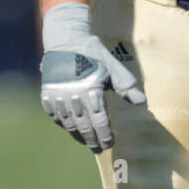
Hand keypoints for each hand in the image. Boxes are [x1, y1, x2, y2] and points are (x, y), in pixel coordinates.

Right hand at [40, 2, 144, 152]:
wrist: (66, 39)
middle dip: (92, 140)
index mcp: (90, 90)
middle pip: (84, 126)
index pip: (100, 121)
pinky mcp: (47, 94)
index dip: (105, 135)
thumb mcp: (113, 67)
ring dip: (78, 135)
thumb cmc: (94, 54)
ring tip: (86, 142)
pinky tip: (72, 129)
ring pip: (69, 123)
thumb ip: (126, 86)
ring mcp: (58, 95)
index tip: (110, 143)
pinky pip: (56, 116)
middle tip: (98, 149)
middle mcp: (73, 95)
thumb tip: (141, 102)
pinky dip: (64, 124)